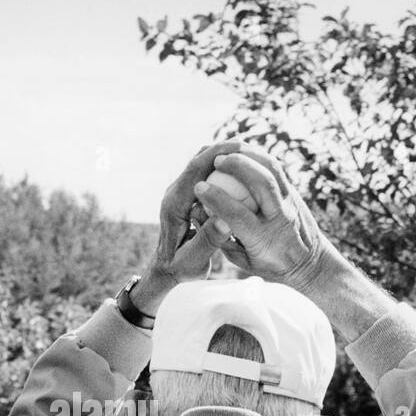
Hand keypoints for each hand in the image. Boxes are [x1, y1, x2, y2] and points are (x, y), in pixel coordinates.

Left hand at [139, 140, 254, 306]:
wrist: (166, 271)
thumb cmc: (180, 271)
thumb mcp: (194, 262)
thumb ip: (208, 241)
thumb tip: (225, 220)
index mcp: (174, 206)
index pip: (194, 171)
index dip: (217, 155)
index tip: (240, 147)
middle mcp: (174, 195)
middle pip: (197, 160)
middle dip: (222, 149)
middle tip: (250, 144)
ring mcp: (179, 194)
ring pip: (200, 164)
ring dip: (221, 155)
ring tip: (248, 152)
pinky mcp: (187, 196)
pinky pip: (204, 174)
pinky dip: (220, 168)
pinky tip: (241, 170)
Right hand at [193, 149, 331, 289]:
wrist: (309, 263)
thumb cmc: (268, 264)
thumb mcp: (242, 261)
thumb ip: (221, 238)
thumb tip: (197, 214)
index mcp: (264, 240)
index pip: (238, 215)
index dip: (216, 199)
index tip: (198, 188)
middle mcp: (280, 218)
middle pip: (261, 184)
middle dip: (237, 167)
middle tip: (215, 161)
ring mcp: (290, 202)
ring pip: (272, 170)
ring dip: (248, 155)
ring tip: (225, 151)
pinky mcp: (293, 192)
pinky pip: (276, 167)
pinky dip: (258, 155)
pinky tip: (240, 151)